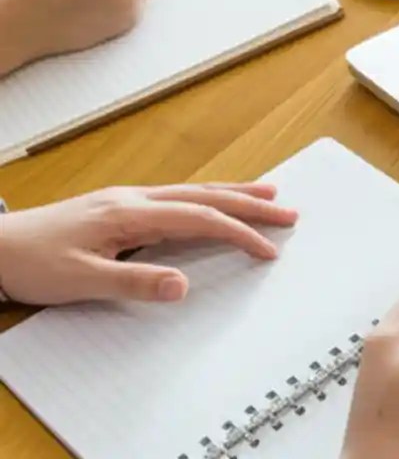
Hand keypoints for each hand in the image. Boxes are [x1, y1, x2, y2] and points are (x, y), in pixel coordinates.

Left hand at [0, 183, 296, 304]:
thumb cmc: (32, 262)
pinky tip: (213, 201)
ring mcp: (128, 199)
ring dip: (234, 193)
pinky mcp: (121, 206)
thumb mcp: (81, 280)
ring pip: (194, 191)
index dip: (239, 233)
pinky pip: (178, 196)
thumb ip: (135, 281)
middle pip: (206, 196)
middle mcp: (134, 199)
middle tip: (289, 211)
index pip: (200, 219)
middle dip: (251, 204)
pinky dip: (208, 197)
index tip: (267, 249)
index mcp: (130, 213)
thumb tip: (182, 285)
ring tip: (268, 194)